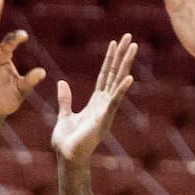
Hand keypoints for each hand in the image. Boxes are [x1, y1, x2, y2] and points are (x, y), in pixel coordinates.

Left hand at [52, 35, 136, 166]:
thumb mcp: (64, 114)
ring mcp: (106, 111)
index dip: (110, 59)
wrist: (67, 158)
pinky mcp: (103, 120)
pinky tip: (129, 78)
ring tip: (133, 48)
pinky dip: (121, 90)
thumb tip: (61, 82)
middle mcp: (104, 104)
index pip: (105, 75)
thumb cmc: (67, 141)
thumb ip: (65, 99)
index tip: (116, 43)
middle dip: (122, 55)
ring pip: (118, 83)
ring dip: (126, 65)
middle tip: (130, 37)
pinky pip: (114, 102)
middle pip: (115, 74)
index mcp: (96, 102)